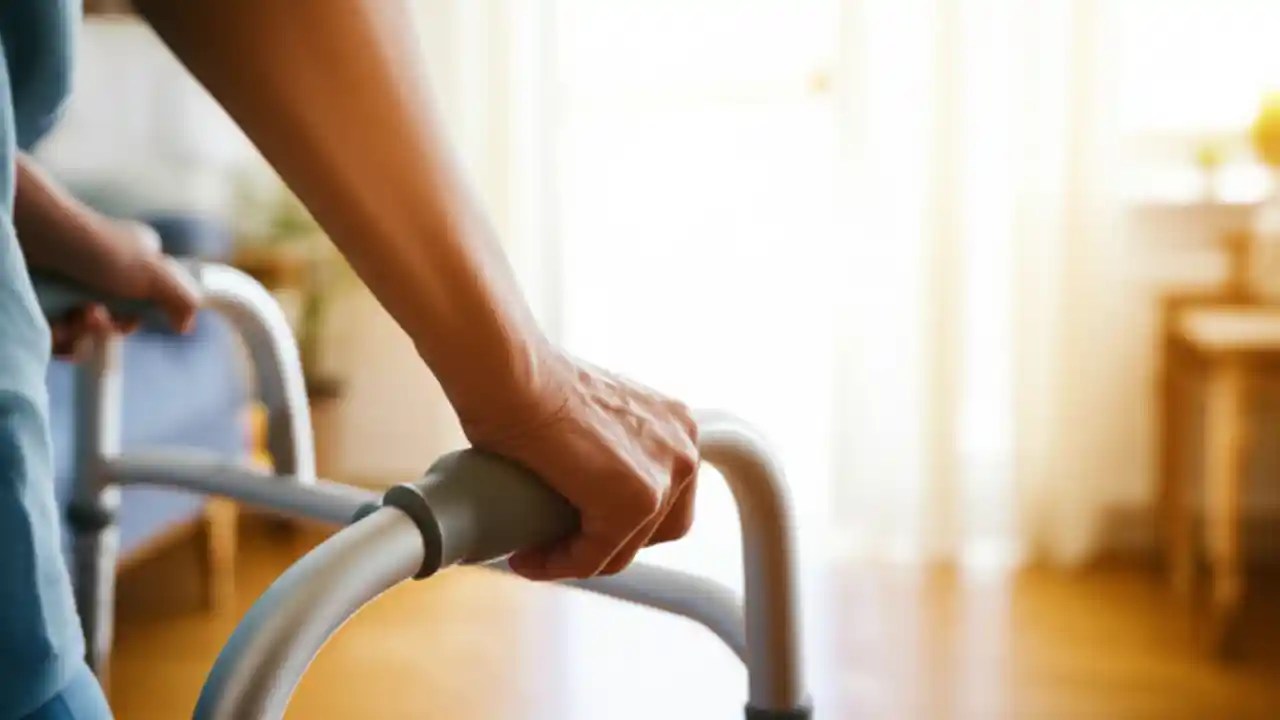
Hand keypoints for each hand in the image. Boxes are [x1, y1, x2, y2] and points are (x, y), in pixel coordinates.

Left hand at [47, 220, 198, 355]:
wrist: (36, 239)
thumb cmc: (97, 248)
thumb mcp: (155, 271)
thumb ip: (182, 297)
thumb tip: (187, 323)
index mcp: (131, 262)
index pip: (146, 301)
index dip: (140, 315)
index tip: (132, 314)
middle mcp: (100, 276)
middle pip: (114, 322)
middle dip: (109, 326)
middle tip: (97, 312)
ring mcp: (69, 290)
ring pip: (86, 336)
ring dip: (84, 334)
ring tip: (76, 313)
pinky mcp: (42, 306)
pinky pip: (58, 340)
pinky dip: (60, 338)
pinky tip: (57, 322)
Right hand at [463, 354, 699, 579]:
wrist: (510, 374)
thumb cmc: (529, 384)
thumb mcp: (588, 414)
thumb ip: (605, 441)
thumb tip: (582, 478)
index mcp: (676, 423)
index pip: (666, 496)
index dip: (621, 521)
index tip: (575, 526)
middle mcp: (683, 447)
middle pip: (658, 527)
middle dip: (610, 544)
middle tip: (560, 544)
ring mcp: (663, 476)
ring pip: (625, 547)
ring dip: (578, 559)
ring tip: (536, 554)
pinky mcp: (634, 503)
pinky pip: (598, 556)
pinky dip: (561, 564)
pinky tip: (529, 559)